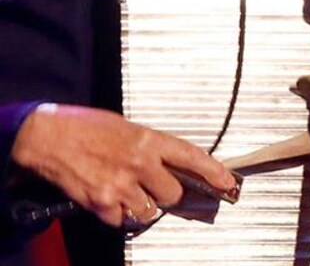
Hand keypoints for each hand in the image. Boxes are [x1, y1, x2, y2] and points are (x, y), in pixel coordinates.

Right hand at [11, 104, 237, 227]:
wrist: (47, 136)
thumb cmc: (86, 127)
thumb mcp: (127, 128)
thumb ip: (151, 147)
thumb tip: (169, 164)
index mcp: (149, 140)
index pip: (193, 157)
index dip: (214, 172)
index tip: (227, 183)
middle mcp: (140, 163)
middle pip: (173, 193)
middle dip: (167, 193)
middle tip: (152, 185)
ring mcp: (121, 185)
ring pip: (150, 211)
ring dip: (142, 206)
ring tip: (126, 190)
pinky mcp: (101, 202)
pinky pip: (122, 219)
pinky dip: (117, 214)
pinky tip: (107, 197)